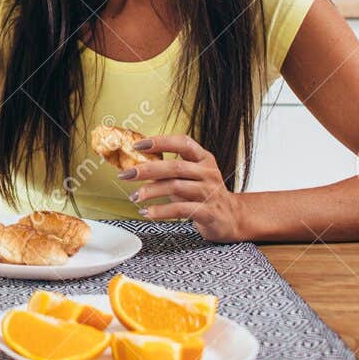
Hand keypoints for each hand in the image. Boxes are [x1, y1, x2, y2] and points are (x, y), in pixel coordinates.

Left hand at [120, 135, 243, 242]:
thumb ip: (171, 168)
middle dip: (148, 169)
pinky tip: (147, 212)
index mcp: (204, 159)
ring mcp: (210, 193)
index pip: (183, 143)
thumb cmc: (205, 194)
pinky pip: (181, 210)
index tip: (139, 145)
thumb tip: (138, 163)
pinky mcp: (208, 212)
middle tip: (127, 174)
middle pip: (175, 167)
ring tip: (134, 196)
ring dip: (150, 191)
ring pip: (176, 188)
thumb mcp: (192, 176)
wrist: (232, 218)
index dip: (161, 141)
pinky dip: (160, 211)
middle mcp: (208, 173)